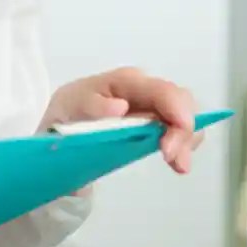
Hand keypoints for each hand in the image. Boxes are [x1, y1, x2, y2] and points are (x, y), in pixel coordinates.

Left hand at [40, 67, 201, 174]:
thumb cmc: (66, 113)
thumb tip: (120, 107)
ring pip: (184, 115)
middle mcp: (143, 89)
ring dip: (186, 140)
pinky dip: (183, 145)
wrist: (60, 129)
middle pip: (179, 100)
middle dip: (183, 129)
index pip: (159, 89)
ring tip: (178, 165)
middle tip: (173, 159)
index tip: (170, 144)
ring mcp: (151, 105)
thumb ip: (92, 105)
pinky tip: (177, 163)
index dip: (174, 111)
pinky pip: (178, 129)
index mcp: (123, 81)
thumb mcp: (69, 107)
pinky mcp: (155, 123)